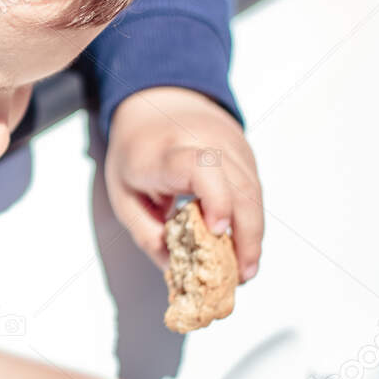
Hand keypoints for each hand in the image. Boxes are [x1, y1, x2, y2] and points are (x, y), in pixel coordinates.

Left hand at [103, 85, 263, 281]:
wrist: (157, 104)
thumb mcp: (123, 195)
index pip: (200, 166)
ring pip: (254, 190)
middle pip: (239, 185)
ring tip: (245, 267)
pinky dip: (253, 218)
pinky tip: (244, 242)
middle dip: (245, 234)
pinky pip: (255, 187)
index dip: (215, 198)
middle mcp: (203, 141)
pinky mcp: (244, 149)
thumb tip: (177, 269)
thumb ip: (147, 234)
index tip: (218, 230)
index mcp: (164, 152)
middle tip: (242, 274)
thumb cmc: (136, 152)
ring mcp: (229, 142)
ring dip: (254, 232)